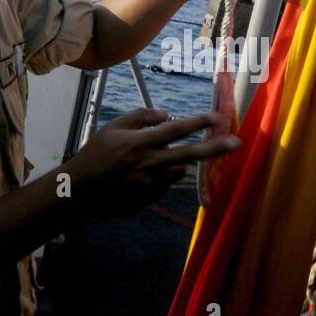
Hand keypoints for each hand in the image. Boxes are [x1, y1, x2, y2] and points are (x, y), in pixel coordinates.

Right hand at [64, 108, 240, 215]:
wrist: (78, 190)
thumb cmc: (95, 154)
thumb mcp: (114, 128)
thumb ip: (141, 118)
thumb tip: (168, 114)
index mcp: (141, 143)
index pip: (177, 129)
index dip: (199, 122)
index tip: (216, 117)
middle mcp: (150, 164)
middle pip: (190, 154)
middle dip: (216, 148)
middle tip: (237, 144)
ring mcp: (151, 185)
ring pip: (177, 171)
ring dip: (175, 164)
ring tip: (147, 162)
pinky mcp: (148, 200)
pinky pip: (164, 185)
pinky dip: (159, 178)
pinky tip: (138, 177)